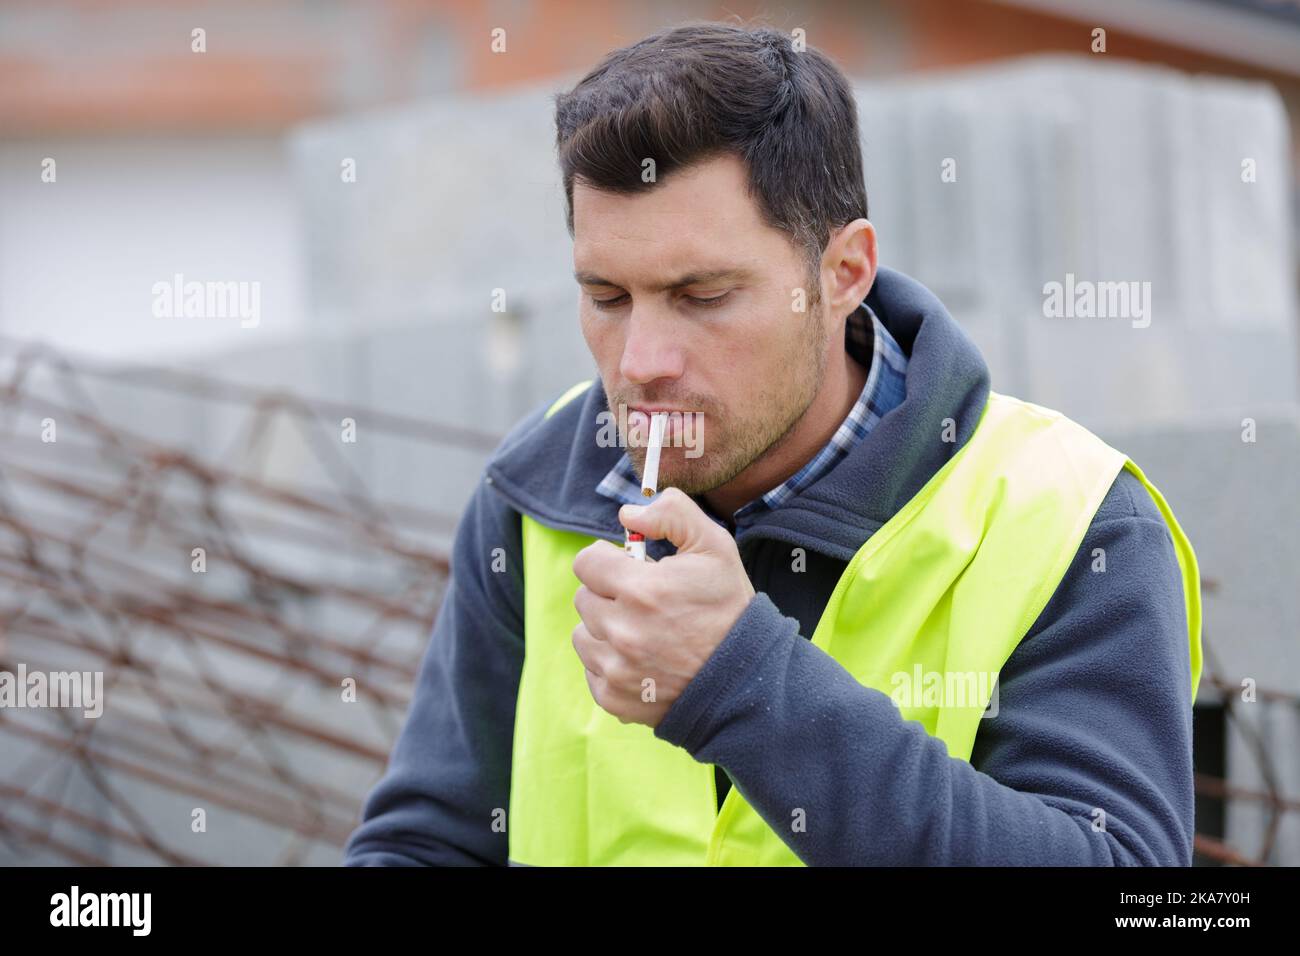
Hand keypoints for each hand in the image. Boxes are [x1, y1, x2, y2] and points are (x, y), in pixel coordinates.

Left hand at [571, 487, 755, 727]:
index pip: (586, 563)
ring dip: (605, 629)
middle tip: (645, 602)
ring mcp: (615, 668)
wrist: (744, 679)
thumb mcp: (715, 547)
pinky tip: (642, 659)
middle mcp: (621, 630)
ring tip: (642, 631)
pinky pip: (591, 669)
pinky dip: (610, 662)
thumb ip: (672, 514)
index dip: (608, 561)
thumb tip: (628, 514)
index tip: (629, 569)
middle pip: (584, 598)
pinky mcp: (613, 697)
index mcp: (640, 590)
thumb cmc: (728, 610)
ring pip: (583, 634)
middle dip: (609, 594)